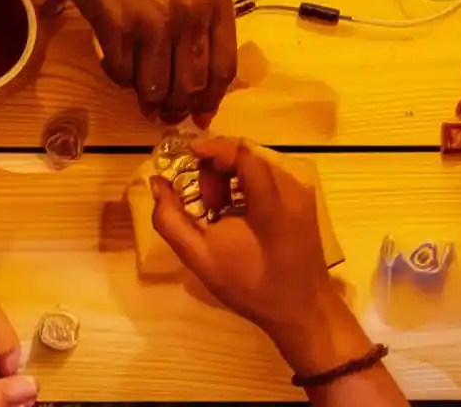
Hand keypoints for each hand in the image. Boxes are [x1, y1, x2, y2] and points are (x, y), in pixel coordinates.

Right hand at [31, 0, 235, 124]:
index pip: (224, 66)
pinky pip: (122, 74)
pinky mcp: (115, 26)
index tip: (201, 112)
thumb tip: (198, 56)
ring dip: (148, 99)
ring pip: (156, 87)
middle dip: (178, 106)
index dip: (212, 98)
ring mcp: (153, 21)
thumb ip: (201, 5)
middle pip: (191, 84)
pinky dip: (119, 77)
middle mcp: (190, 12)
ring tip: (141, 96)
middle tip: (165, 113)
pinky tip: (114, 62)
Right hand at [150, 136, 370, 374]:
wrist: (302, 310)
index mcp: (271, 198)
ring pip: (258, 163)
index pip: (240, 151)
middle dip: (217, 167)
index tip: (185, 159)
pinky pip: (270, 176)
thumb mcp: (201, 258)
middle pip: (247, 153)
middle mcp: (292, 185)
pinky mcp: (305, 200)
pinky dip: (247, 184)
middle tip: (201, 201)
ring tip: (216, 210)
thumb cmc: (252, 287)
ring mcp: (303, 192)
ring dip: (231, 176)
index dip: (210, 149)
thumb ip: (171, 220)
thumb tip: (156, 183)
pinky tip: (235, 213)